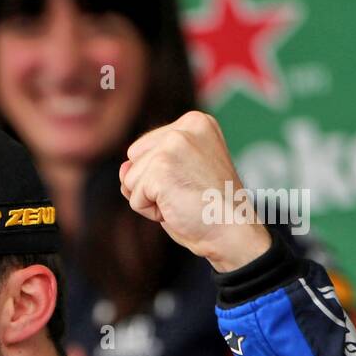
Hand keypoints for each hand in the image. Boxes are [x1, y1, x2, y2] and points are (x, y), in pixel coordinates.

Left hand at [118, 110, 272, 271]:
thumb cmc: (209, 207)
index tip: (191, 182)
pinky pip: (134, 198)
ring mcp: (172, 145)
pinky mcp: (161, 167)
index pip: (144, 149)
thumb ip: (148, 165)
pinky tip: (177, 209)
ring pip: (130, 180)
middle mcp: (184, 127)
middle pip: (134, 160)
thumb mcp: (179, 175)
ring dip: (151, 200)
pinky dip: (151, 212)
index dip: (158, 175)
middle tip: (186, 194)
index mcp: (194, 123)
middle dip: (151, 185)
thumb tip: (123, 169)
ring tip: (184, 201)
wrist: (232, 231)